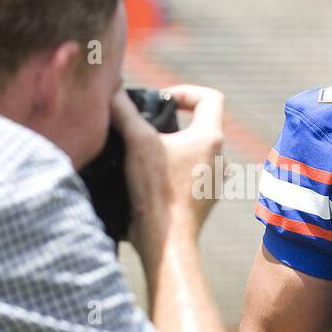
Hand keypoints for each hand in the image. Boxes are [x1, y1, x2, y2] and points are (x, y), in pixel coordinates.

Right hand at [111, 84, 223, 265]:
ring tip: (145, 154)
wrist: (166, 240)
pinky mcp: (204, 201)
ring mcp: (214, 182)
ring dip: (173, 149)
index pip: (210, 98)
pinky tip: (150, 178)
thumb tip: (112, 91)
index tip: (163, 100)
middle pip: (200, 126)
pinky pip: (191, 176)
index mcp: (211, 138)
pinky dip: (174, 172)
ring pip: (195, 153)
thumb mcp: (137, 142)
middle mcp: (219, 158)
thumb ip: (124, 111)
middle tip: (147, 127)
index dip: (186, 91)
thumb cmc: (157, 190)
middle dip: (174, 122)